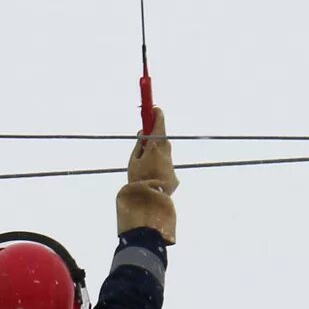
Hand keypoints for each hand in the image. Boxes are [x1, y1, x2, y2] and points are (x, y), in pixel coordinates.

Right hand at [117, 111, 177, 241]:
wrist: (151, 201)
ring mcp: (171, 163)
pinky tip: (150, 178)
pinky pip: (164, 167)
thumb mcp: (133, 159)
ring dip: (155, 154)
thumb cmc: (138, 178)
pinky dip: (158, 168)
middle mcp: (166, 152)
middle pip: (162, 139)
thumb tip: (143, 133)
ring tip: (144, 165)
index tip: (154, 108)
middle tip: (145, 135)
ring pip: (163, 154)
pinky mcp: (174, 175)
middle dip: (154, 136)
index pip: (158, 124)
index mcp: (155, 146)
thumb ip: (139, 144)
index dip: (156, 114)